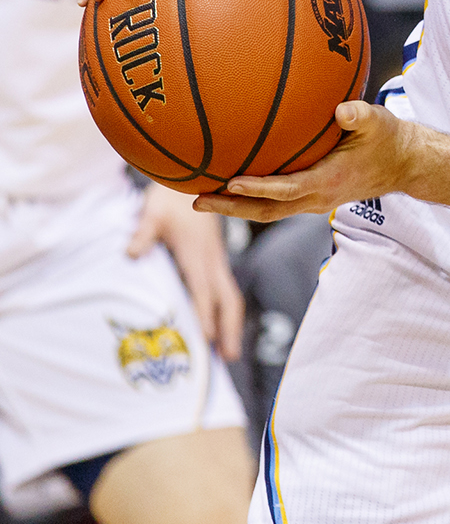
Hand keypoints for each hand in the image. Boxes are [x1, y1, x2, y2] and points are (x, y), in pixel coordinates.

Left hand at [129, 184, 243, 360]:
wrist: (197, 177)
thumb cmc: (170, 197)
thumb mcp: (152, 213)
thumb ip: (143, 234)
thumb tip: (130, 254)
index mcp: (197, 253)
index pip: (203, 289)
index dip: (206, 314)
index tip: (208, 339)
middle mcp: (213, 261)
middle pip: (227, 300)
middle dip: (229, 330)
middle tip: (228, 359)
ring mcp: (217, 261)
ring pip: (231, 298)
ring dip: (231, 326)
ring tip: (229, 354)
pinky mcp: (216, 261)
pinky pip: (226, 291)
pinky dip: (227, 313)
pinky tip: (222, 327)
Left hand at [193, 101, 421, 221]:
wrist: (405, 164)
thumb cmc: (389, 139)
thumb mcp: (378, 121)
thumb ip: (359, 115)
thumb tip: (342, 108)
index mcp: (329, 182)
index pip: (286, 189)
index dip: (258, 189)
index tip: (230, 183)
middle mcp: (317, 198)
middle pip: (266, 211)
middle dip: (231, 209)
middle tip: (196, 201)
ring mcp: (313, 201)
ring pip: (268, 211)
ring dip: (235, 208)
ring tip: (202, 198)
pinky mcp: (312, 197)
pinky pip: (275, 202)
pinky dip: (251, 198)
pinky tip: (231, 184)